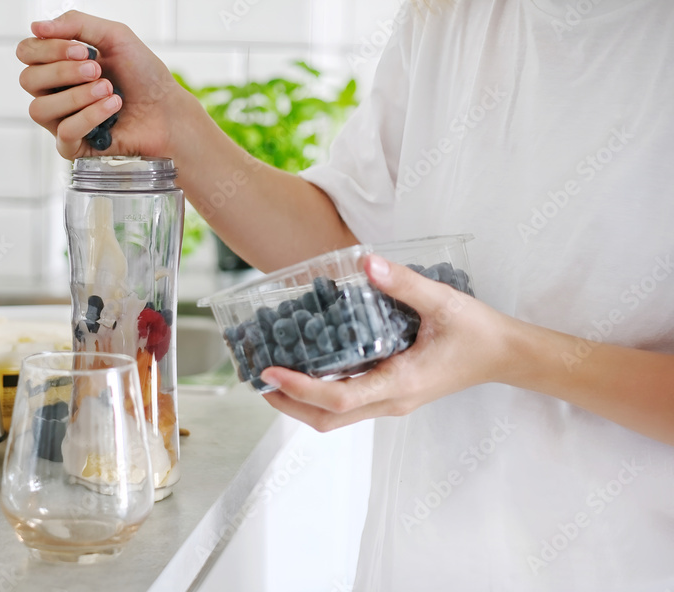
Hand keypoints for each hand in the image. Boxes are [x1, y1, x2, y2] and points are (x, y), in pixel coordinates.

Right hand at [17, 11, 187, 158]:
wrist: (167, 110)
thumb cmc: (143, 76)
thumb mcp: (114, 36)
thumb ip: (76, 24)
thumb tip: (36, 27)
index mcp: (58, 65)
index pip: (27, 53)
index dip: (48, 49)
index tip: (83, 50)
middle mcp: (54, 93)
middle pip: (28, 80)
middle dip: (63, 71)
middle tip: (97, 70)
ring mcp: (61, 121)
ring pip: (39, 108)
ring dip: (76, 95)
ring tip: (108, 89)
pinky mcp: (74, 147)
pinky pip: (64, 132)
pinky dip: (89, 115)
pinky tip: (112, 106)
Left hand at [260, 254, 514, 431]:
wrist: (506, 356)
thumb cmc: (477, 331)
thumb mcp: (443, 301)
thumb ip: (404, 283)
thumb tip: (367, 262)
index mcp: (400, 384)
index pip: (339, 399)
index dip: (300, 389)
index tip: (269, 372)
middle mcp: (390, 400)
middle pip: (326, 419)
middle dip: (287, 403)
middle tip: (257, 377)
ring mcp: (390, 401)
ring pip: (334, 417)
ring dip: (299, 402)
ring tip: (270, 374)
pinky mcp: (391, 393)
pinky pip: (347, 403)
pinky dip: (318, 392)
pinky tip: (305, 366)